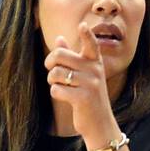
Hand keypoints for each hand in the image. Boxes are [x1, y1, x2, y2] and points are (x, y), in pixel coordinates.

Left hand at [45, 22, 116, 146]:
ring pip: (56, 73)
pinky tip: (64, 97)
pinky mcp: (83, 98)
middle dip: (50, 63)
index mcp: (95, 63)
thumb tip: (59, 39)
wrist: (99, 124)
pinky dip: (56, 93)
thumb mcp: (84, 76)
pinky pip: (56, 89)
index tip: (82, 26)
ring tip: (59, 86)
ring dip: (52, 81)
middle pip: (60, 55)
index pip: (91, 44)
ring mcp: (90, 84)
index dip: (86, 34)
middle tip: (51, 72)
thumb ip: (72, 57)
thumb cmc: (88, 97)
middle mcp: (95, 70)